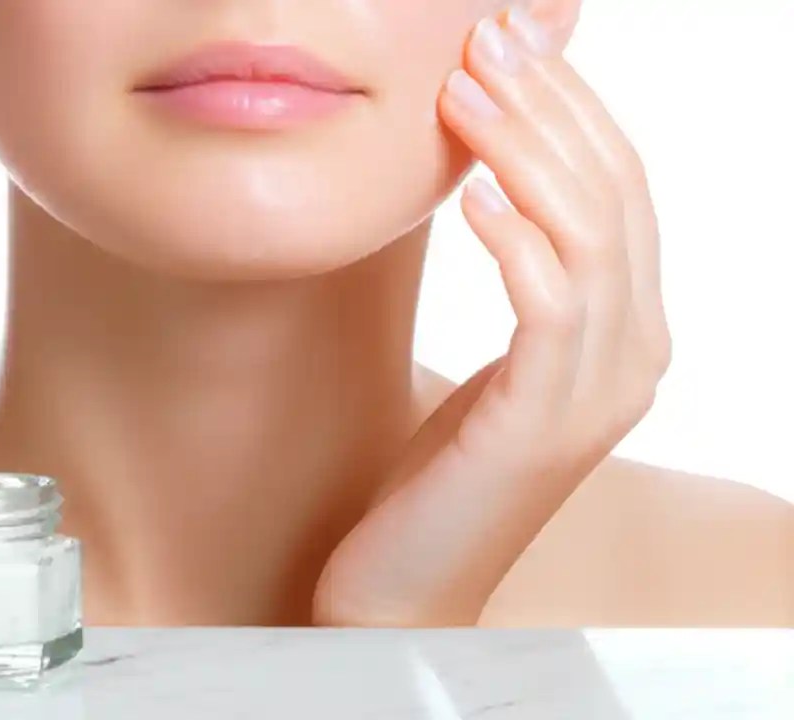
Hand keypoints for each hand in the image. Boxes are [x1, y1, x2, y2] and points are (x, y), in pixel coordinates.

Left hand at [312, 7, 671, 626]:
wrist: (407, 580)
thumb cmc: (442, 464)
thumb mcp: (494, 356)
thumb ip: (521, 273)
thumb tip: (497, 168)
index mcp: (627, 332)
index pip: (620, 190)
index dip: (572, 108)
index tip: (508, 43)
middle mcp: (634, 356)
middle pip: (615, 196)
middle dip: (553, 107)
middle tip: (489, 39)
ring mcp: (598, 394)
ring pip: (590, 238)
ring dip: (529, 152)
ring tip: (468, 91)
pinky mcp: (543, 424)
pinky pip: (549, 307)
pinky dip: (518, 239)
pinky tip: (475, 191)